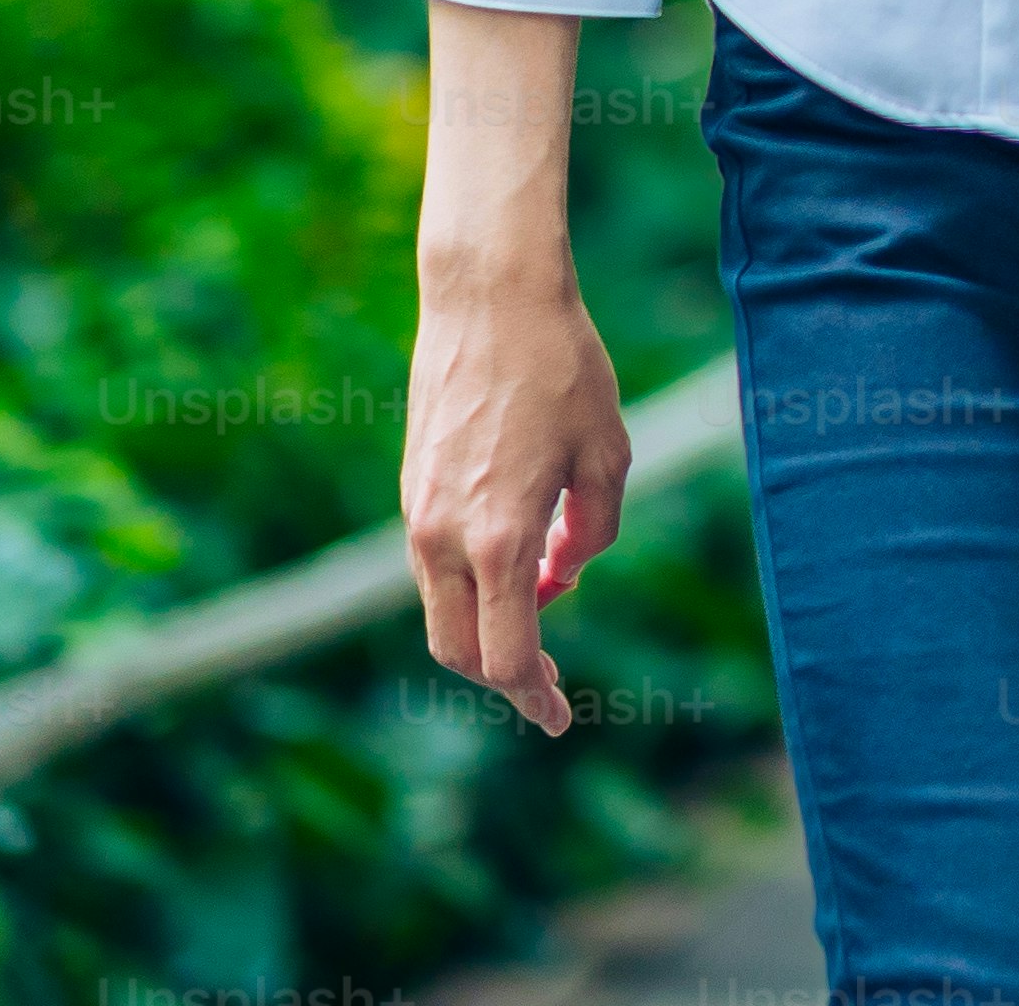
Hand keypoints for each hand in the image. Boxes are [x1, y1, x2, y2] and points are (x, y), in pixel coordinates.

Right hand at [402, 255, 627, 733]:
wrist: (489, 299)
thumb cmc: (564, 370)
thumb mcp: (608, 452)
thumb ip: (591, 530)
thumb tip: (561, 576)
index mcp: (498, 539)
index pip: (507, 654)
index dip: (535, 695)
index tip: (561, 719)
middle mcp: (444, 538)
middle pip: (458, 650)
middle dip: (503, 675)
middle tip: (550, 681)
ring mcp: (418, 514)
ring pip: (440, 609)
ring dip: (485, 628)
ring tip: (543, 611)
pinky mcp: (411, 490)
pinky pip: (433, 566)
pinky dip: (470, 585)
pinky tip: (515, 563)